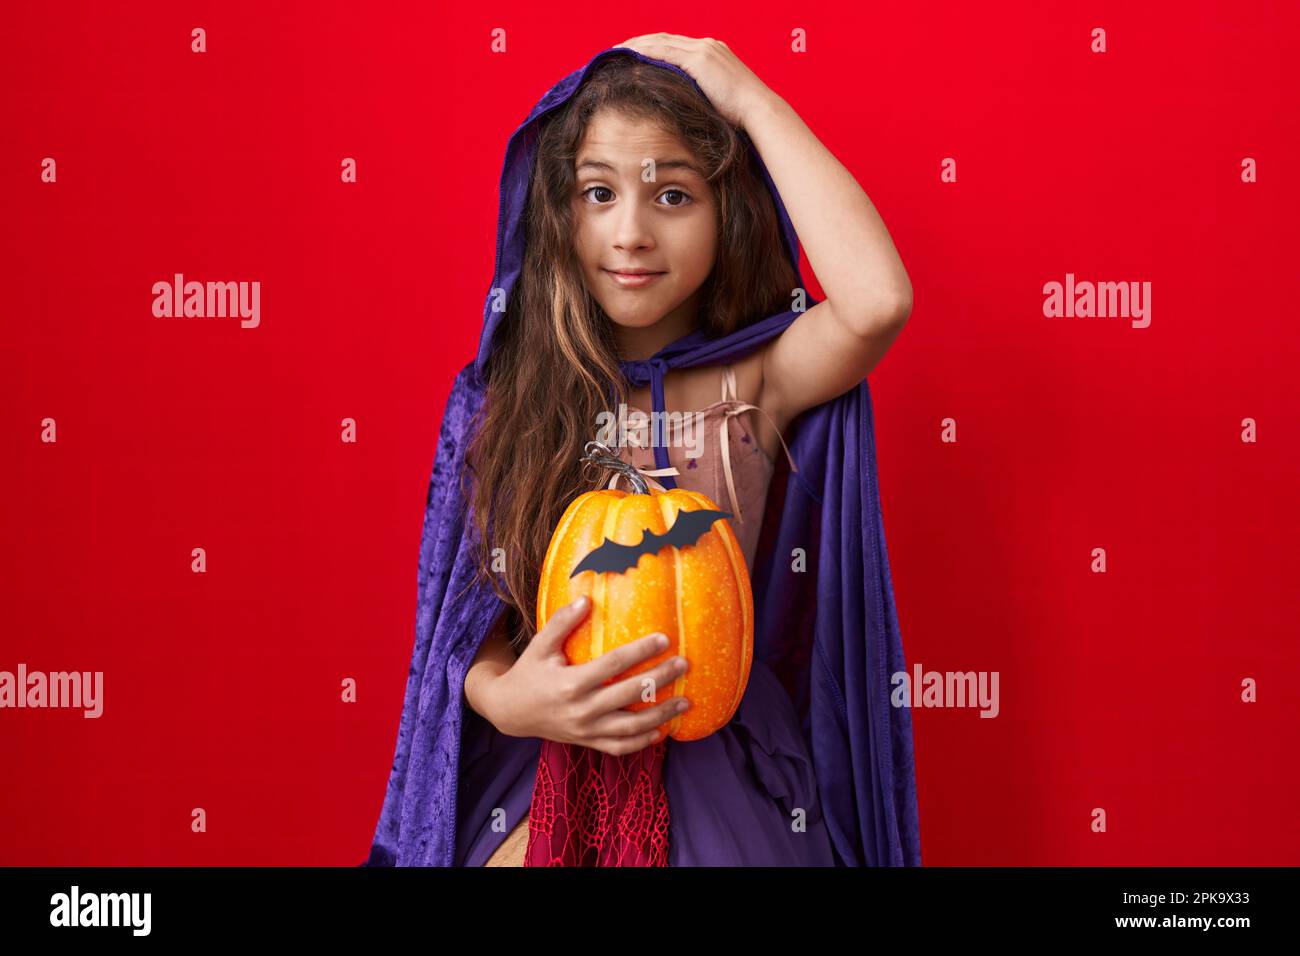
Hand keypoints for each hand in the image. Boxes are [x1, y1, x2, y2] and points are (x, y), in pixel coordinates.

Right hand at [481, 596, 691, 755]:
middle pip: (629, 694)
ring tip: (685, 702)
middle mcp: (581, 710)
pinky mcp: (587, 742)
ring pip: (630, 727)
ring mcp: (585, 730)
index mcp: (570, 683)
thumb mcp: (540, 645)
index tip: (664, 639)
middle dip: (660, 680)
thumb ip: (562, 622)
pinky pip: (619, 748)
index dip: (640, 651)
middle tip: (683, 665)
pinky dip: (642, 742)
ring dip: (661, 715)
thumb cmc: (529, 672)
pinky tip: (662, 731)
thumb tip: (586, 599)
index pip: (613, 664)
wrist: (509, 712)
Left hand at [610, 33, 777, 129]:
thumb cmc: (740, 116)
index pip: (675, 45)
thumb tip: (680, 109)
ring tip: (616, 52)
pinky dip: (646, 51)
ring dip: (637, 45)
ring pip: (661, 41)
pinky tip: (630, 56)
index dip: (652, 47)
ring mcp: (703, 50)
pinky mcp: (700, 59)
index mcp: (712, 53)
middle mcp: (707, 46)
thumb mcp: (716, 100)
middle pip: (664, 38)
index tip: (633, 54)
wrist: (757, 110)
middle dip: (639, 42)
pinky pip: (665, 51)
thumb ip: (699, 95)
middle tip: (617, 50)